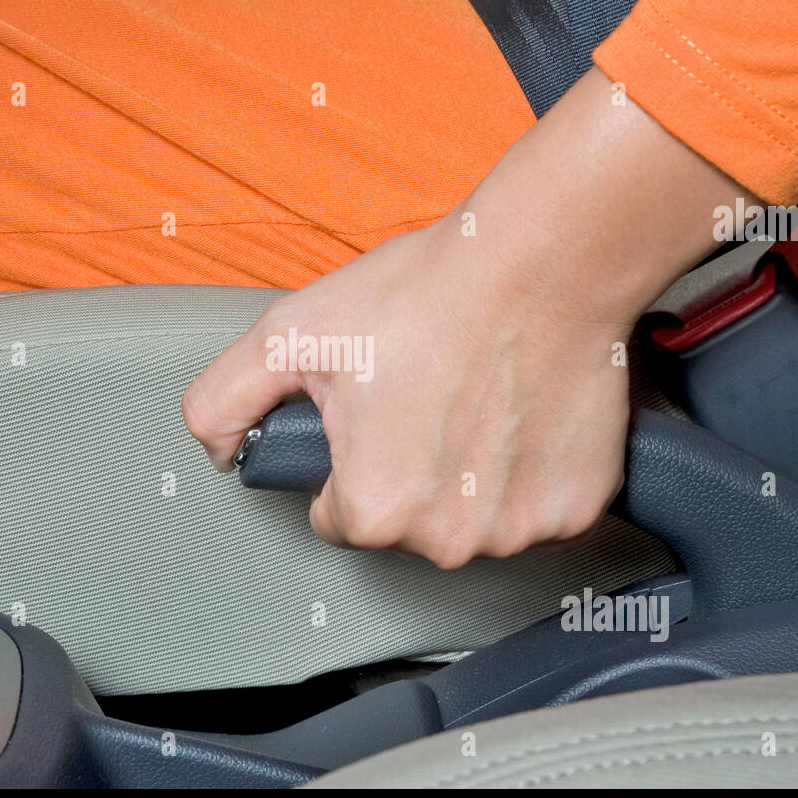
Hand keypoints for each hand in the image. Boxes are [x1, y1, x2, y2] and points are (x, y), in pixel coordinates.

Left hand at [183, 68, 748, 567]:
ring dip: (469, 480)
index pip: (337, 518)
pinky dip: (526, 475)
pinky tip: (521, 417)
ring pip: (470, 522)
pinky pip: (535, 510)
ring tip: (477, 401)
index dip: (348, 462)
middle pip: (405, 526)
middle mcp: (448, 539)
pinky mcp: (576, 508)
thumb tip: (222, 452)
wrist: (545, 258)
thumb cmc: (428, 293)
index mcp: (374, 509)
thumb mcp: (292, 333)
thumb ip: (226, 402)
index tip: (375, 415)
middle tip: (426, 398)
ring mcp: (520, 529)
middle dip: (407, 473)